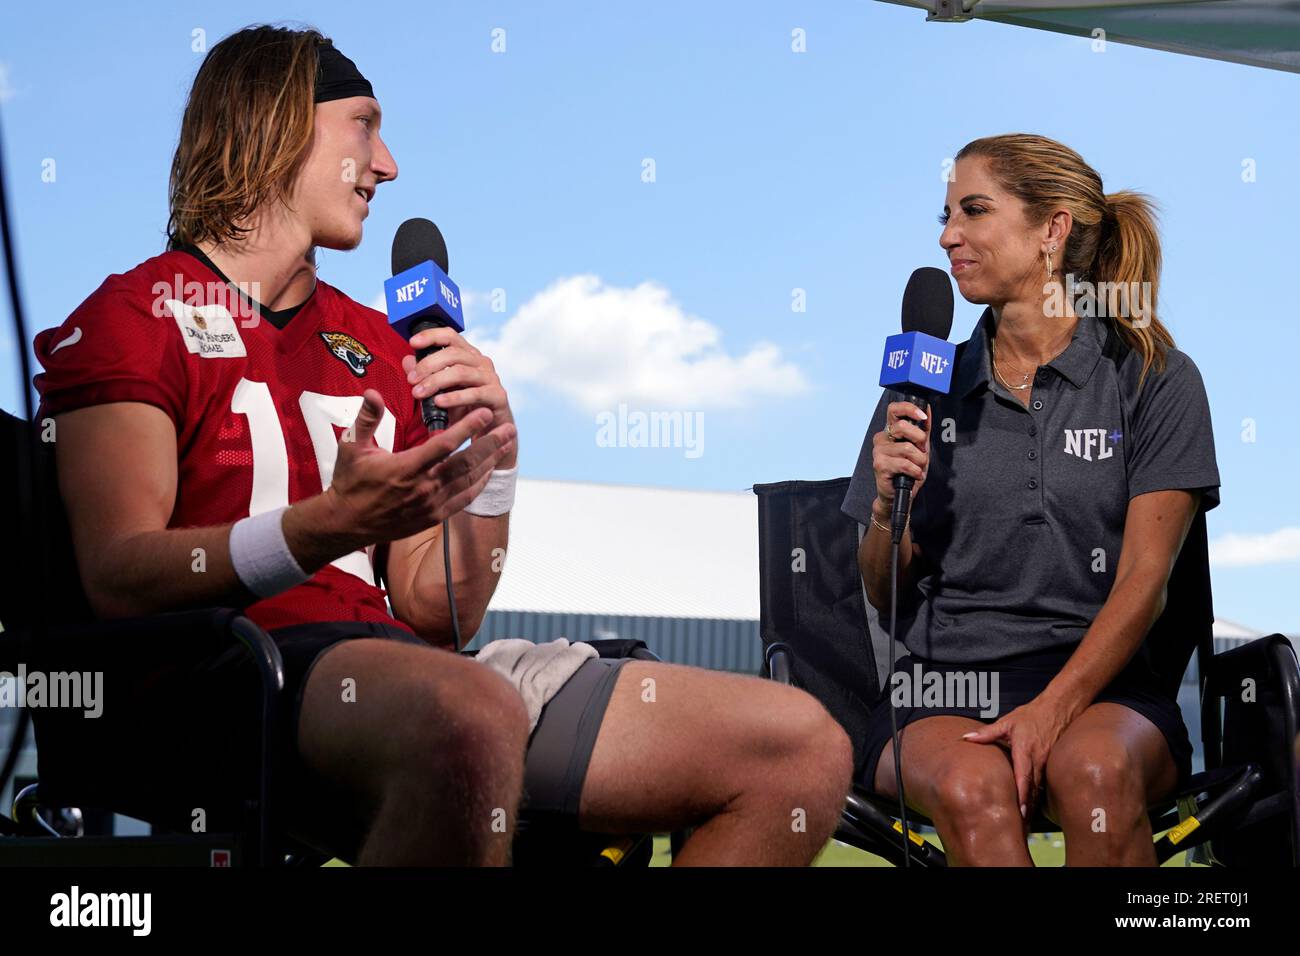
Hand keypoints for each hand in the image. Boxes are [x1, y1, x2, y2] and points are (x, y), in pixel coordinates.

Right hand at [325, 390, 515, 544]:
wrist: (346, 524)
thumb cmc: (350, 482)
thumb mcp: (352, 447)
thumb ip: (366, 419)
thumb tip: (373, 392)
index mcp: (405, 468)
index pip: (444, 444)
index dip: (467, 427)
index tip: (484, 412)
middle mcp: (423, 488)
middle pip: (466, 463)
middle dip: (490, 443)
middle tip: (509, 427)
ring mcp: (431, 505)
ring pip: (469, 480)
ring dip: (490, 461)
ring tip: (506, 444)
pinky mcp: (434, 517)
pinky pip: (464, 499)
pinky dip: (480, 483)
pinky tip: (490, 469)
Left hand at [403, 327, 516, 468]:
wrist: (490, 430)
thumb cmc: (465, 409)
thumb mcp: (441, 391)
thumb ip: (425, 376)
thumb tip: (407, 361)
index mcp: (468, 356)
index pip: (450, 336)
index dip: (431, 336)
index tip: (412, 342)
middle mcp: (481, 363)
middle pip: (453, 354)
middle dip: (428, 365)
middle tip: (411, 380)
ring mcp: (491, 378)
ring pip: (461, 372)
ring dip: (436, 382)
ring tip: (419, 393)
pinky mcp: (497, 396)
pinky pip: (474, 393)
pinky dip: (454, 398)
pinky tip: (439, 403)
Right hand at [873, 400, 930, 505]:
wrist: (900, 493)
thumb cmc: (908, 470)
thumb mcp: (920, 447)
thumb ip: (923, 429)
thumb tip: (927, 409)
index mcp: (891, 431)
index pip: (894, 410)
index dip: (909, 409)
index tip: (922, 417)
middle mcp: (882, 438)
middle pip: (902, 426)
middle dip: (920, 439)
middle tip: (922, 451)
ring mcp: (879, 451)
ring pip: (907, 447)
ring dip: (919, 460)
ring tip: (918, 468)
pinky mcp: (880, 465)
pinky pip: (905, 463)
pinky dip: (915, 471)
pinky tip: (914, 475)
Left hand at [960, 697, 1074, 822]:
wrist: (1058, 708)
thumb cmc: (1031, 715)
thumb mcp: (1007, 721)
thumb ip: (987, 733)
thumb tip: (966, 738)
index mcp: (1025, 750)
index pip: (1023, 776)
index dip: (1021, 795)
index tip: (1019, 812)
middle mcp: (1038, 759)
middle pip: (1032, 789)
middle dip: (1027, 809)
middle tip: (1020, 828)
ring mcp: (1046, 763)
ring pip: (1039, 789)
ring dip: (1033, 807)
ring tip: (1025, 825)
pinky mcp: (1051, 765)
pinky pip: (1044, 784)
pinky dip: (1038, 798)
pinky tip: (1033, 810)